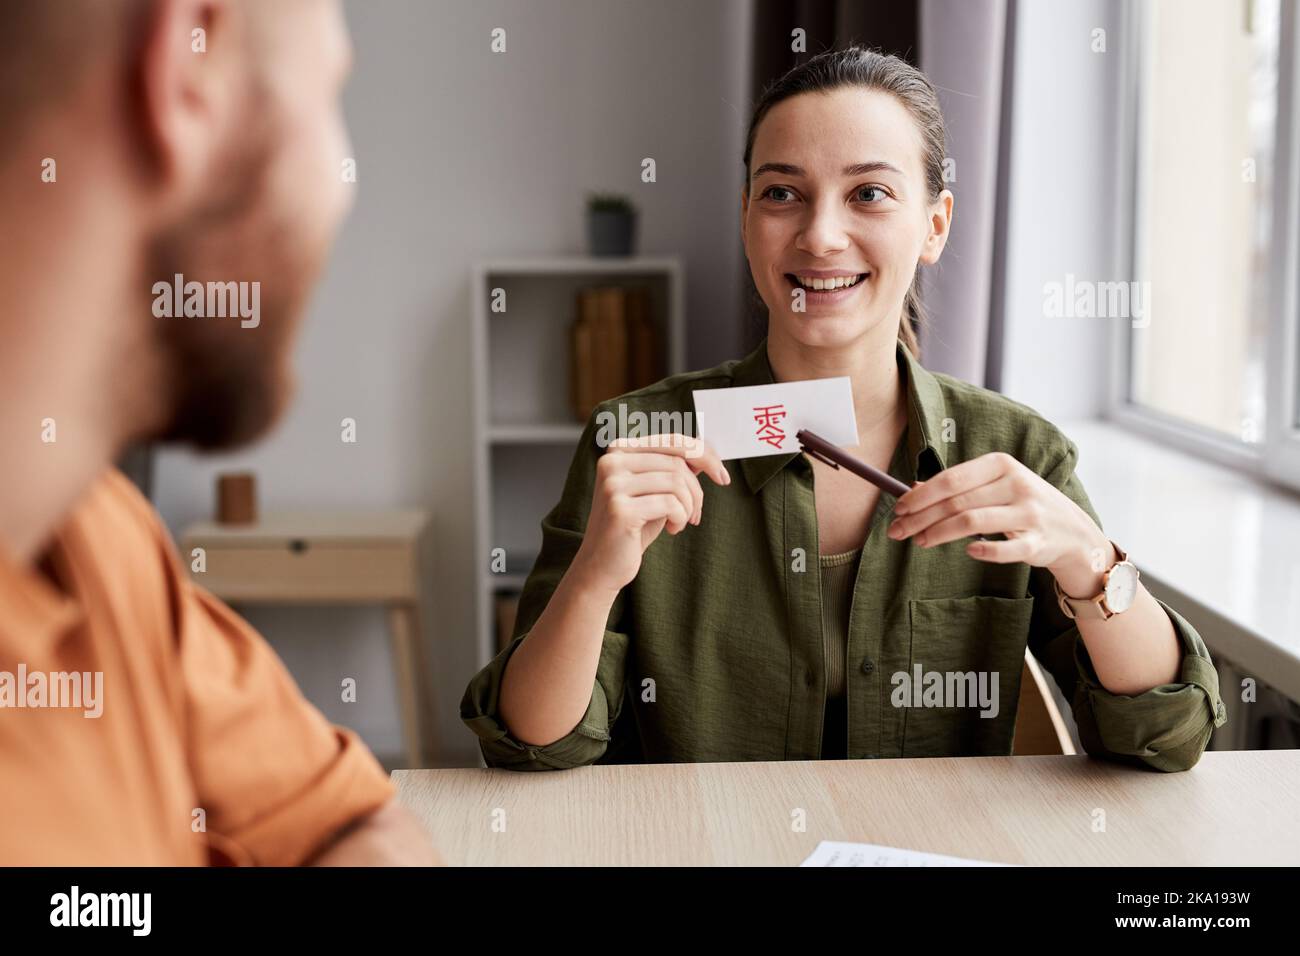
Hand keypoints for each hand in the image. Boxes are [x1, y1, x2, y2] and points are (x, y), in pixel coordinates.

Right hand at [572, 433, 729, 595]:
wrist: (602, 565)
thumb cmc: (633, 527)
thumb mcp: (656, 492)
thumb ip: (674, 469)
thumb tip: (706, 453)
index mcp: (619, 450)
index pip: (673, 440)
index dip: (705, 455)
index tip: (723, 477)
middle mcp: (612, 462)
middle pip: (677, 462)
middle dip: (696, 490)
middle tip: (695, 514)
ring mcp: (613, 484)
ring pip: (677, 482)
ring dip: (689, 507)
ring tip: (681, 522)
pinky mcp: (619, 508)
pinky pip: (671, 504)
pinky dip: (680, 518)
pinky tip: (671, 530)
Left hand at [886, 452, 1110, 586]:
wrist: (1072, 530)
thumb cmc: (1022, 504)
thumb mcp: (994, 487)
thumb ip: (958, 487)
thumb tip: (913, 490)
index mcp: (1001, 465)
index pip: (951, 479)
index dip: (920, 495)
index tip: (898, 509)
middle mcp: (1016, 484)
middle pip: (956, 501)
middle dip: (921, 517)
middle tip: (897, 531)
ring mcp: (1029, 513)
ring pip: (973, 521)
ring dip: (939, 533)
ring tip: (919, 541)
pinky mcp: (1038, 541)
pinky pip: (1007, 548)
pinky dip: (985, 550)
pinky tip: (968, 551)